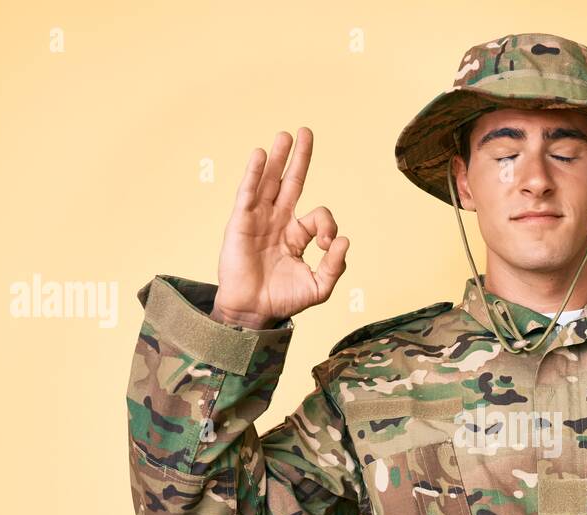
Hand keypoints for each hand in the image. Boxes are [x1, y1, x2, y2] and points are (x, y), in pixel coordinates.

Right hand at [211, 128, 349, 328]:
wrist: (254, 310)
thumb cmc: (284, 300)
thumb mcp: (319, 287)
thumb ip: (336, 266)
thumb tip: (345, 240)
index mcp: (298, 235)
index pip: (319, 215)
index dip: (328, 225)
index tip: (328, 245)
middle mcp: (279, 221)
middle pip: (291, 182)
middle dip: (299, 158)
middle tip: (305, 132)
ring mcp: (259, 219)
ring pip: (269, 181)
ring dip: (278, 157)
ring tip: (285, 135)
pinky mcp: (241, 221)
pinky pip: (248, 192)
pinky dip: (253, 173)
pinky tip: (260, 154)